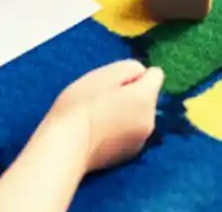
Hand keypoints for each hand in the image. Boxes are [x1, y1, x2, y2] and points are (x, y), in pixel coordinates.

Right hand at [44, 60, 163, 170]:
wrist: (65, 148)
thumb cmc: (80, 106)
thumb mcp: (103, 74)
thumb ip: (130, 68)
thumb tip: (141, 74)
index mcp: (145, 98)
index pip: (156, 74)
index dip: (134, 75)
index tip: (114, 83)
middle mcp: (150, 120)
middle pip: (147, 96)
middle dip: (131, 94)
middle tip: (102, 100)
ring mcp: (141, 140)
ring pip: (139, 115)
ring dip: (126, 113)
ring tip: (98, 118)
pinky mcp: (130, 154)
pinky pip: (130, 133)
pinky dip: (120, 131)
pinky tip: (99, 134)